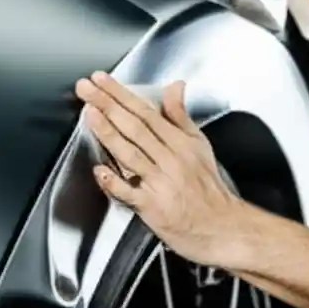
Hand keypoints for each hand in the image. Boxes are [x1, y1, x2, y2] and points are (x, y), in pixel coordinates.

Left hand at [74, 72, 249, 267]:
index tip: (101, 80)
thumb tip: (174, 87)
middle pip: (135, 127)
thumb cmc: (208, 189)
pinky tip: (99, 171)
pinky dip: (114, 182)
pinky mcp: (153, 207)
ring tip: (90, 114)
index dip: (121, 94)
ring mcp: (160, 183)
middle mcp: (169, 159)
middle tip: (86, 88)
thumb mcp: (200, 146)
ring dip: (108, 133)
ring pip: (130, 154)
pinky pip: (130, 193)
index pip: (145, 112)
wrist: (222, 227)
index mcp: (179, 143)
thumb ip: (180, 116)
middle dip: (108, 105)